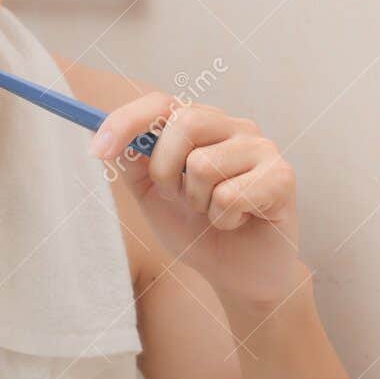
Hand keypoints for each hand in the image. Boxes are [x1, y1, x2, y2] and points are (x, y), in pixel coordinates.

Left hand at [89, 93, 302, 308]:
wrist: (238, 275)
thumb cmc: (196, 229)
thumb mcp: (152, 195)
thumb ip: (133, 162)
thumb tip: (106, 137)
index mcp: (202, 124)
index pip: (161, 103)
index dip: (125, 122)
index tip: (97, 151)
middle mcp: (234, 126)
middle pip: (185, 122)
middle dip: (165, 170)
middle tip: (176, 198)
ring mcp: (262, 147)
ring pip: (203, 163)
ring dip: (197, 203)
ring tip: (213, 213)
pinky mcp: (283, 176)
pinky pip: (230, 195)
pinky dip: (222, 220)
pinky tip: (237, 222)